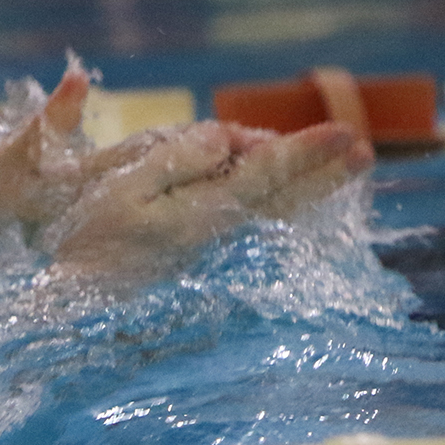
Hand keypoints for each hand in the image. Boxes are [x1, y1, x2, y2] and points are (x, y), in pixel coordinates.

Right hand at [0, 64, 374, 288]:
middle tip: (365, 149)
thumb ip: (176, 160)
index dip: (307, 151)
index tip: (346, 132)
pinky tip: (295, 210)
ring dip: (310, 192)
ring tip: (340, 170)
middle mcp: (222, 238)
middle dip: (325, 173)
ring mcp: (220, 260)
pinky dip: (285, 216)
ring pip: (278, 219)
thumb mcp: (121, 189)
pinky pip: (260, 236)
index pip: (266, 174)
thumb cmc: (90, 243)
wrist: (80, 312)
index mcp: (203, 212)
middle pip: (287, 200)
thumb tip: (221, 137)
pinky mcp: (209, 273)